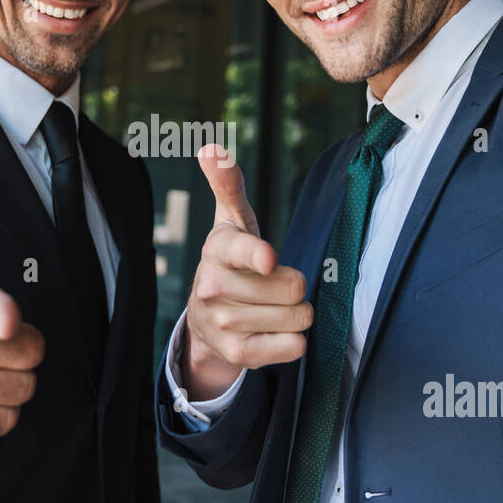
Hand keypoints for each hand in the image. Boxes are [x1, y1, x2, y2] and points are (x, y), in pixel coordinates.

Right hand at [182, 145, 311, 400]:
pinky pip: (292, 347)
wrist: (205, 318)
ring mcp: (224, 323)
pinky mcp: (238, 354)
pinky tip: (277, 331)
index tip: (268, 258)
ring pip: (297, 317)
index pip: (238, 249)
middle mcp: (214, 287)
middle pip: (292, 286)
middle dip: (296, 285)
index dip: (256, 255)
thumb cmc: (232, 260)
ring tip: (275, 307)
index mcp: (217, 249)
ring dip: (297, 312)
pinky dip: (294, 340)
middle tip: (276, 283)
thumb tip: (211, 148)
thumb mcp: (231, 221)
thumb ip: (228, 183)